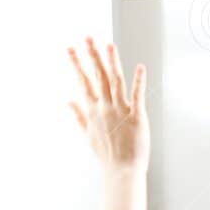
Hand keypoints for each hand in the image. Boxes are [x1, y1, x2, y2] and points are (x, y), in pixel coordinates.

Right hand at [68, 38, 148, 172]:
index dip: (78, 64)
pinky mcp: (137, 117)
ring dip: (112, 62)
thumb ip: (78, 115)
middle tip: (88, 37)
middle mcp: (105, 108)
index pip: (83, 82)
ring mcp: (120, 111)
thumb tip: (68, 101)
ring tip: (108, 45)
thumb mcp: (88, 135)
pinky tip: (140, 67)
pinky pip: (137, 96)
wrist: (121, 171)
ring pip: (115, 81)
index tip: (71, 48)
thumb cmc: (107, 155)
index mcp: (93, 111)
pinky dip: (139, 81)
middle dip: (92, 56)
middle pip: (98, 77)